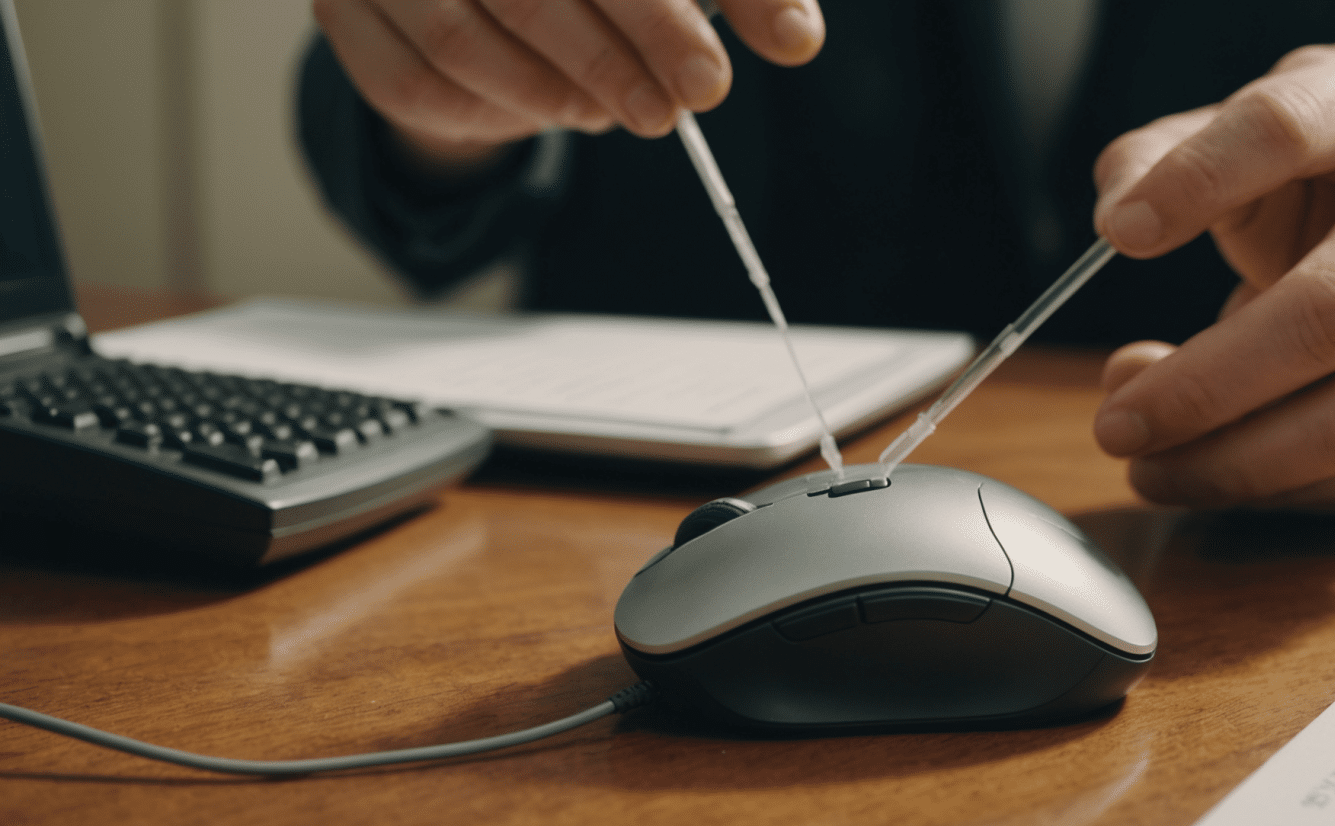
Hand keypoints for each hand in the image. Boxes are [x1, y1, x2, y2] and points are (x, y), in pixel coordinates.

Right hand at [311, 0, 823, 173]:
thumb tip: (797, 39)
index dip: (654, 12)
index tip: (710, 79)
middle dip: (613, 58)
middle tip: (672, 111)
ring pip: (460, 36)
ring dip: (554, 92)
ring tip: (614, 114)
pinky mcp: (345, 10)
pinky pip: (413, 81)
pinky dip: (492, 112)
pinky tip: (552, 111)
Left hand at [1090, 33, 1334, 512]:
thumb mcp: (1273, 118)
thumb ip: (1173, 151)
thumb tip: (1119, 210)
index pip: (1288, 131)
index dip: (1196, 183)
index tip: (1120, 233)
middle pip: (1330, 315)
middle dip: (1202, 388)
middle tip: (1115, 425)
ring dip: (1234, 465)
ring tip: (1150, 466)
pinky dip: (1288, 494)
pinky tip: (1225, 475)